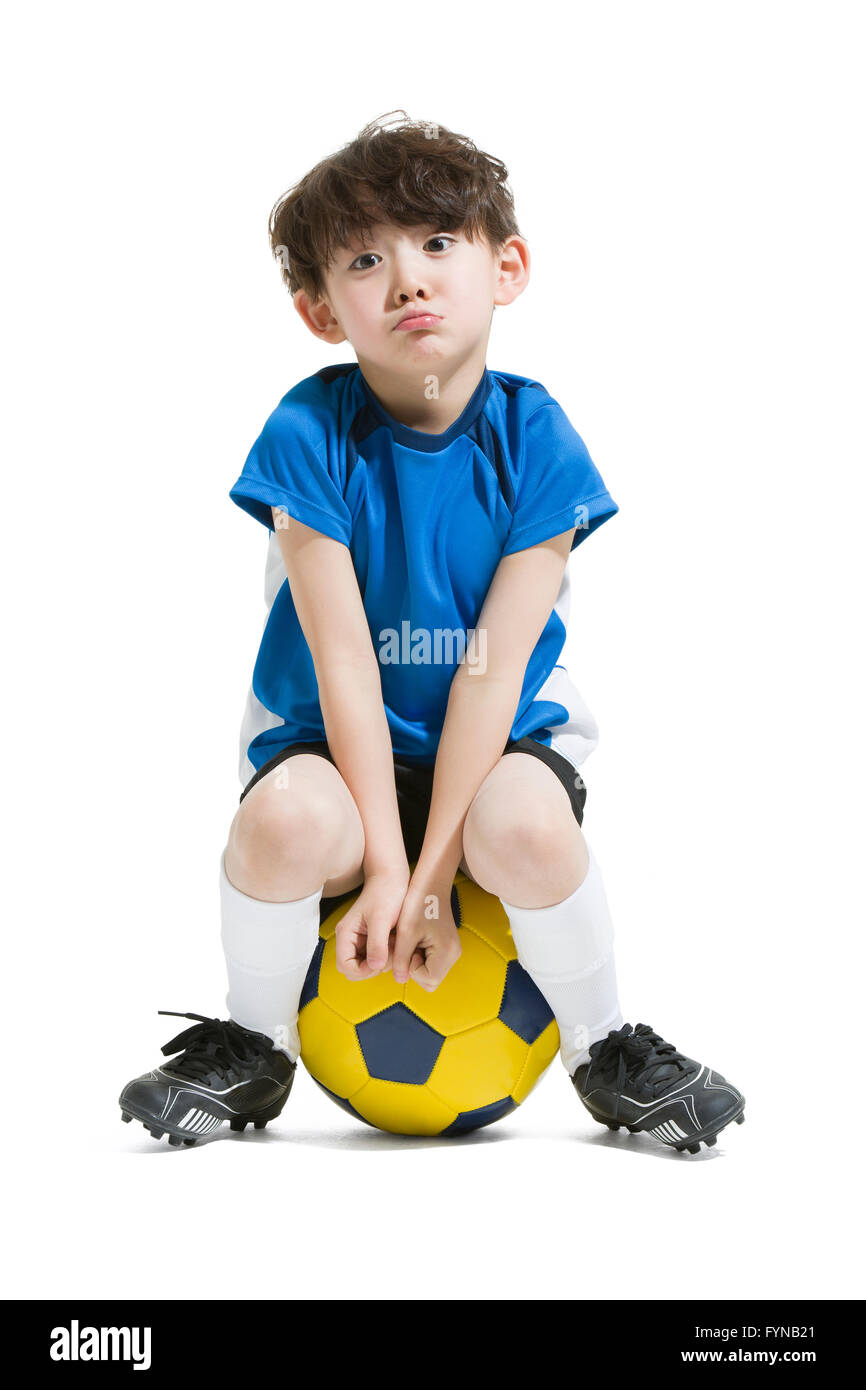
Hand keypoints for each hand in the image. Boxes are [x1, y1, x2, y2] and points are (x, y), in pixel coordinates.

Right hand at [334, 868, 409, 980]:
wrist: (393, 878)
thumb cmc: (386, 893)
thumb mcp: (382, 919)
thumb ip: (377, 944)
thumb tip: (374, 967)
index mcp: (345, 933)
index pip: (345, 966)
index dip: (362, 970)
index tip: (380, 961)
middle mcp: (350, 939)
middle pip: (355, 969)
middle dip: (374, 967)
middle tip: (390, 951)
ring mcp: (360, 940)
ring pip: (368, 965)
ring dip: (384, 960)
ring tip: (395, 942)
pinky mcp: (372, 940)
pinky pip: (377, 957)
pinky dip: (388, 954)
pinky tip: (396, 941)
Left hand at [392, 875, 461, 991]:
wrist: (430, 884)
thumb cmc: (418, 904)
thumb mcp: (405, 933)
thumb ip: (401, 960)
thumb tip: (399, 980)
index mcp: (447, 952)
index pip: (428, 980)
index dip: (412, 969)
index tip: (408, 948)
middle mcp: (454, 954)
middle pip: (430, 980)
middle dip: (414, 968)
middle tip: (407, 945)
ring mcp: (451, 950)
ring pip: (430, 971)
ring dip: (416, 962)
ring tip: (410, 940)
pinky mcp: (446, 946)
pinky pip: (431, 961)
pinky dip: (420, 956)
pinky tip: (415, 938)